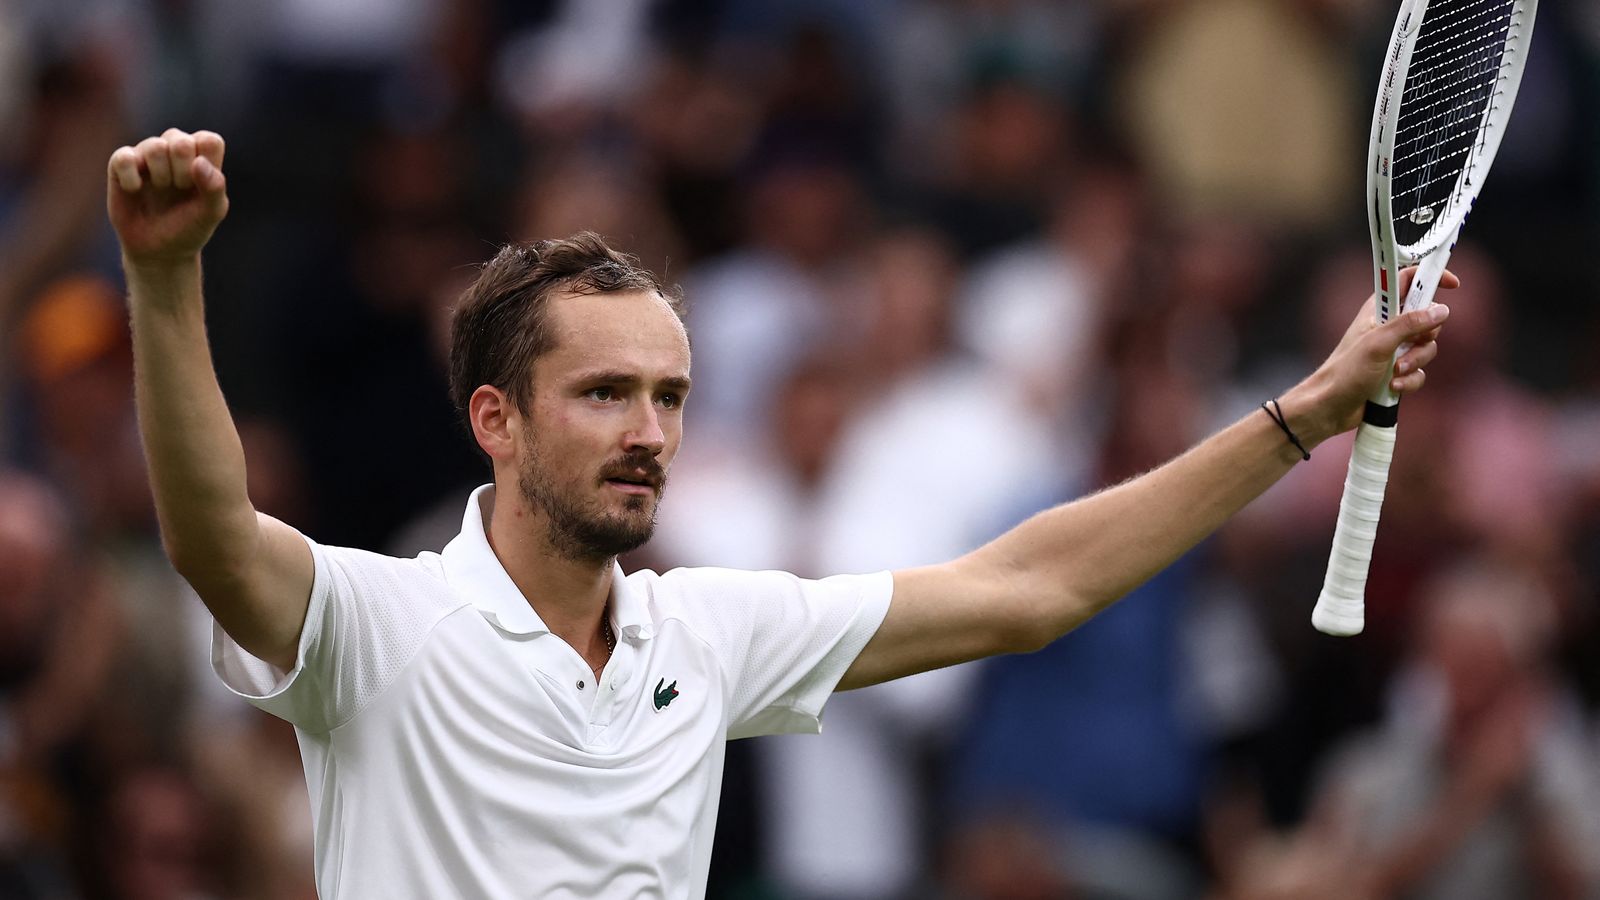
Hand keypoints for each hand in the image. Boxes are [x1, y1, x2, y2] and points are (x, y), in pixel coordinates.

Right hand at [107, 128, 228, 266]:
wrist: (158, 251)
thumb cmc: (188, 228)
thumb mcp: (210, 214)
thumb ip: (215, 188)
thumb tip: (199, 162)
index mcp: (202, 158)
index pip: (208, 140)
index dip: (205, 163)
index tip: (200, 186)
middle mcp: (174, 150)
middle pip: (181, 141)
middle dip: (182, 171)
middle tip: (180, 189)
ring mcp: (147, 155)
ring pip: (154, 146)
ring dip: (160, 174)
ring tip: (160, 189)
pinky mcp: (121, 164)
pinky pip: (123, 156)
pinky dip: (131, 176)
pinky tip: (135, 189)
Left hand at [1283, 266, 1455, 443]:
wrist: (1330, 407)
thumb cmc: (1345, 371)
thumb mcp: (1379, 343)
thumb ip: (1410, 324)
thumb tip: (1440, 310)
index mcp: (1379, 310)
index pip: (1408, 281)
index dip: (1430, 277)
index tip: (1453, 284)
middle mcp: (1388, 326)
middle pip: (1427, 318)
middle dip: (1426, 335)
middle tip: (1413, 342)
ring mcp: (1393, 350)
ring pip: (1426, 348)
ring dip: (1414, 362)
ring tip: (1394, 372)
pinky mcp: (1396, 372)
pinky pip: (1419, 371)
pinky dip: (1410, 380)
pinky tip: (1394, 387)